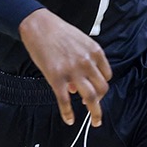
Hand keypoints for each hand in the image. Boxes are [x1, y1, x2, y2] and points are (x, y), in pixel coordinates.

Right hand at [19, 9, 110, 126]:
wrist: (39, 26)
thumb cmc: (58, 32)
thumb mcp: (79, 42)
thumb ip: (84, 62)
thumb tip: (77, 87)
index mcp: (95, 52)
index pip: (107, 75)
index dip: (102, 85)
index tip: (97, 91)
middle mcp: (87, 62)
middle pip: (102, 88)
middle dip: (101, 101)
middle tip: (96, 109)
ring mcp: (72, 71)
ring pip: (91, 97)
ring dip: (95, 112)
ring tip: (95, 121)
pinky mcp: (56, 78)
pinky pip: (65, 101)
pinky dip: (68, 113)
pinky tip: (69, 120)